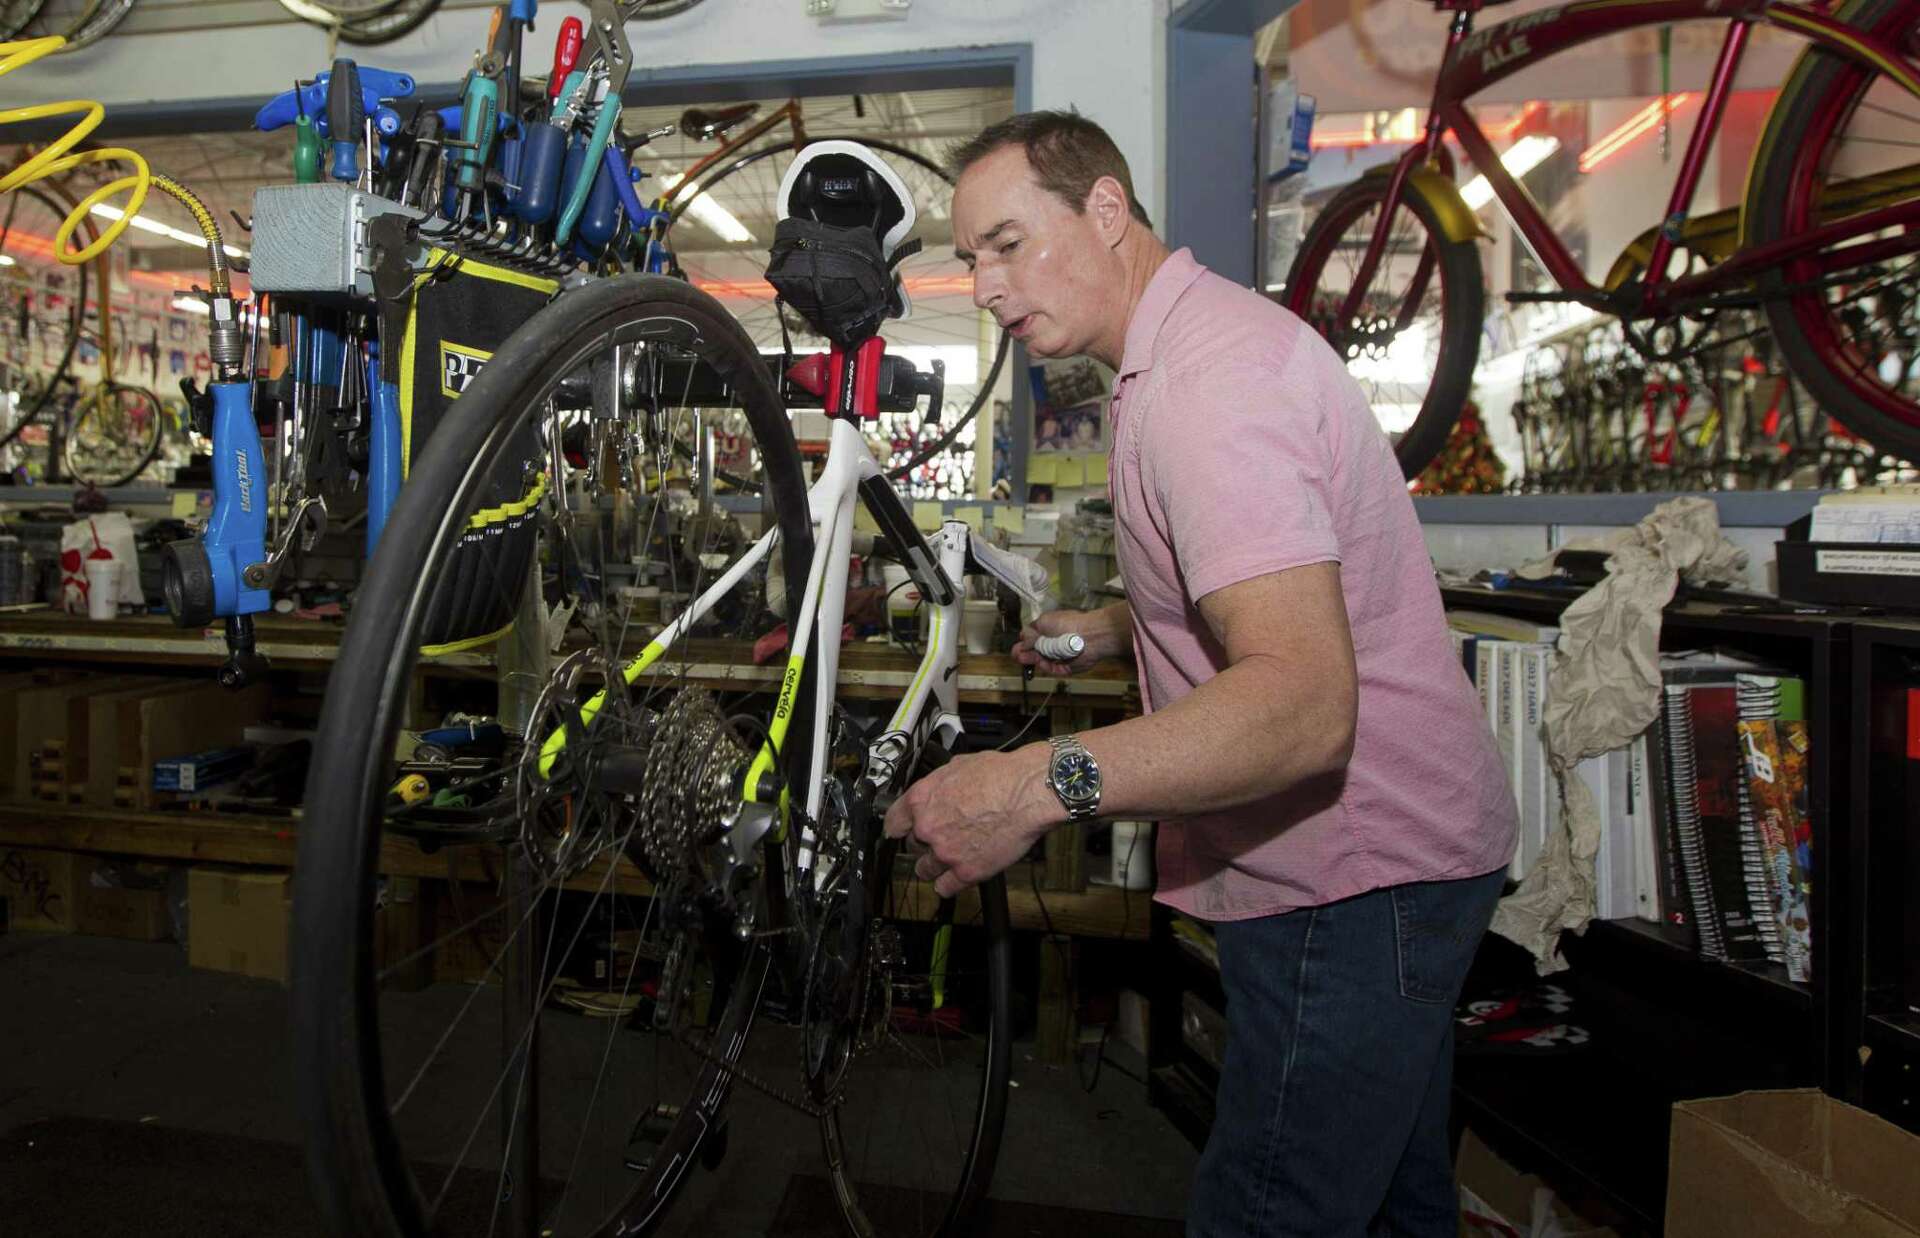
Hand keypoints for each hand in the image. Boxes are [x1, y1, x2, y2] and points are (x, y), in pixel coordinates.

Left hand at [883, 746, 1054, 898]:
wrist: (1029, 792)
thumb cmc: (1002, 774)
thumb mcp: (959, 765)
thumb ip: (940, 784)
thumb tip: (938, 788)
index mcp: (921, 799)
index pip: (893, 822)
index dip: (900, 827)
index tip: (903, 831)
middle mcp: (928, 827)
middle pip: (912, 845)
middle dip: (925, 843)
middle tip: (943, 838)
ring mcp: (946, 852)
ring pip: (924, 869)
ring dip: (933, 866)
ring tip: (948, 859)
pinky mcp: (966, 872)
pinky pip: (945, 888)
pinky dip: (948, 884)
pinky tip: (956, 877)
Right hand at [1012, 608, 1105, 677]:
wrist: (1087, 636)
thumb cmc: (1067, 624)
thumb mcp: (1042, 623)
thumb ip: (1029, 633)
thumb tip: (1022, 639)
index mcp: (1049, 629)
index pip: (1032, 638)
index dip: (1024, 643)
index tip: (1019, 646)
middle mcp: (1054, 643)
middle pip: (1035, 651)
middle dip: (1024, 653)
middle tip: (1017, 655)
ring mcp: (1059, 656)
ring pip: (1042, 661)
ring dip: (1032, 660)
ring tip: (1022, 658)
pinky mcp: (1066, 667)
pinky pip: (1052, 669)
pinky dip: (1046, 667)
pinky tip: (1040, 663)